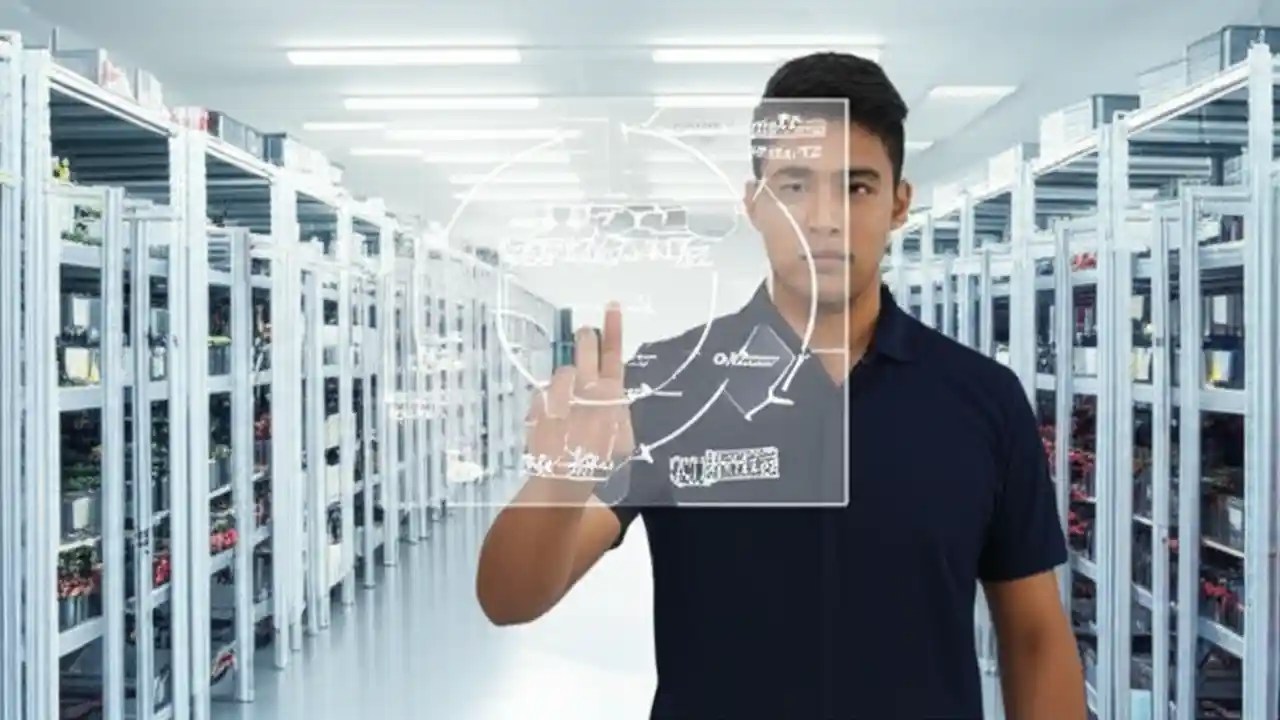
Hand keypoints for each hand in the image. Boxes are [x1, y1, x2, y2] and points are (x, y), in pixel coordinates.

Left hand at [524, 302, 632, 480]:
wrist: (563, 479)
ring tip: (568, 410)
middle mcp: (585, 386)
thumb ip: (619, 413)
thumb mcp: (623, 439)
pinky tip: (553, 423)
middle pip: (585, 349)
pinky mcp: (538, 401)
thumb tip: (615, 398)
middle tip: (585, 335)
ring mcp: (559, 391)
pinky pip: (545, 393)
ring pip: (563, 374)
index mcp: (611, 393)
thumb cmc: (600, 462)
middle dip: (586, 339)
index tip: (611, 306)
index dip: (614, 328)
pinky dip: (550, 403)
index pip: (614, 352)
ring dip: (567, 384)